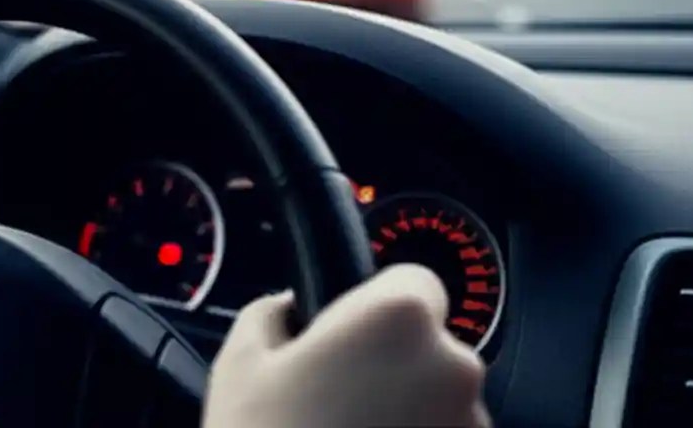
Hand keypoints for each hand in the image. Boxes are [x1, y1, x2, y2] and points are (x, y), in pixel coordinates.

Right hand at [204, 264, 488, 427]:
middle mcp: (453, 368)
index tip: (347, 332)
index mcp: (397, 319)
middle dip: (389, 367)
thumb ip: (273, 312)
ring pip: (440, 404)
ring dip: (406, 417)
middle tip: (332, 401)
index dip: (374, 303)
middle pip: (428, 347)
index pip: (413, 279)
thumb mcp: (238, 363)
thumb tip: (291, 309)